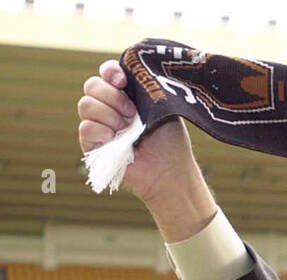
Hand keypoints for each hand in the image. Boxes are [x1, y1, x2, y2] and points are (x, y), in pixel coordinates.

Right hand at [78, 60, 215, 240]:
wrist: (171, 171)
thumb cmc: (170, 142)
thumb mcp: (161, 107)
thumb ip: (144, 87)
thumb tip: (130, 70)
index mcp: (125, 96)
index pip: (107, 73)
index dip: (110, 71)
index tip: (123, 80)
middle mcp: (108, 108)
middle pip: (91, 85)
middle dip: (111, 96)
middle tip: (132, 112)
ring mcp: (99, 126)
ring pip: (86, 105)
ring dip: (109, 116)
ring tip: (128, 130)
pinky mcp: (92, 146)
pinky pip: (86, 128)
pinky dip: (102, 132)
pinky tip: (118, 141)